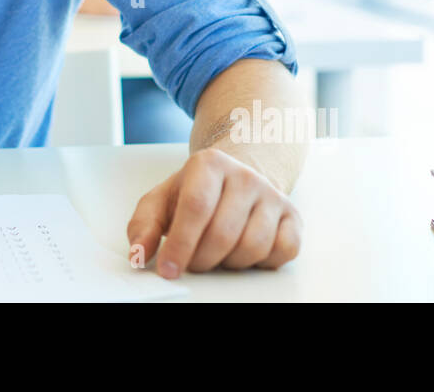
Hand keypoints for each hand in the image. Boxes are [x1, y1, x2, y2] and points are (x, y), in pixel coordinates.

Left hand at [127, 147, 301, 276]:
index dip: (180, 244)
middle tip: (192, 263)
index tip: (169, 269)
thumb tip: (140, 254)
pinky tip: (244, 252)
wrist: (235, 177)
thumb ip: (143, 226)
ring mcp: (273, 194)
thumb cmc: (195, 192)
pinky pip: (284, 251)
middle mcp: (245, 175)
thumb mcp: (162, 200)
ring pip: (253, 246)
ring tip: (217, 254)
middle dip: (202, 259)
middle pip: (223, 233)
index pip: (196, 207)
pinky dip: (263, 262)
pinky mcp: (293, 216)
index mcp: (209, 163)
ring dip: (229, 263)